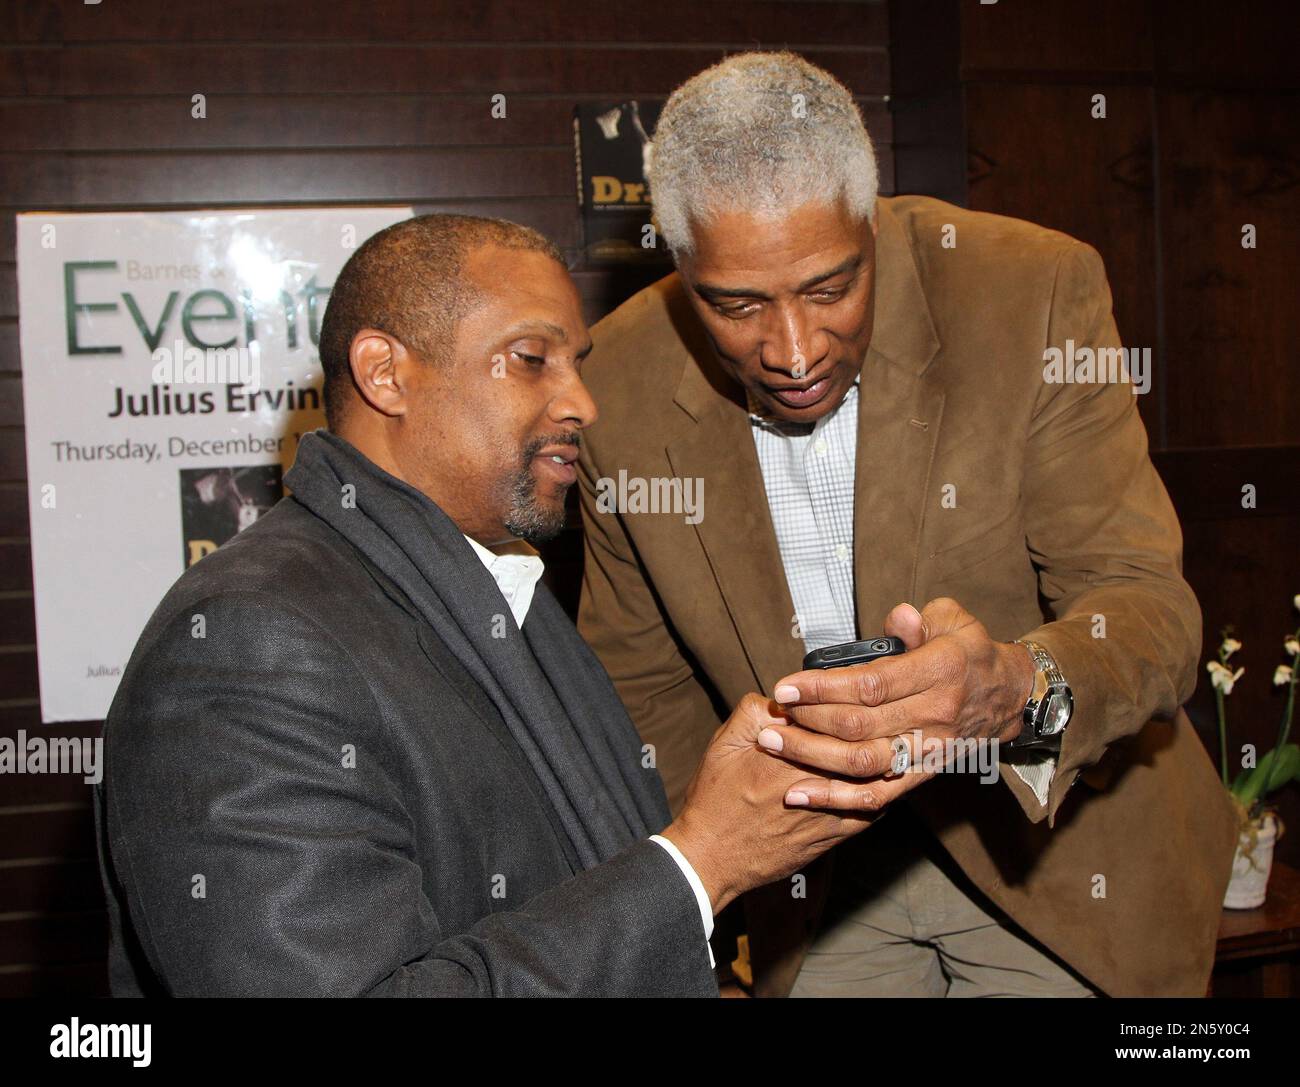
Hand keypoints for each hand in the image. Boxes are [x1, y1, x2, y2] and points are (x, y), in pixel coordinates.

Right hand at [660, 693, 875, 914]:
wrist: (712, 857)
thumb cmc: (715, 800)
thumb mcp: (723, 745)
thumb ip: (753, 712)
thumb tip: (788, 698)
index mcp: (784, 756)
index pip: (828, 717)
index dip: (837, 701)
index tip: (836, 696)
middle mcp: (811, 784)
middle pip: (856, 745)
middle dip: (864, 726)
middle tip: (868, 713)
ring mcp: (827, 812)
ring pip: (871, 776)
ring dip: (879, 755)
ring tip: (881, 738)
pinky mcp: (834, 836)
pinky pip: (872, 809)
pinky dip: (879, 789)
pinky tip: (877, 775)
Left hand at [757, 598, 1034, 810]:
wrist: (1009, 696)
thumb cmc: (970, 652)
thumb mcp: (952, 620)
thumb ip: (920, 620)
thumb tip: (898, 617)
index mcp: (938, 673)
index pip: (871, 685)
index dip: (824, 688)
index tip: (787, 686)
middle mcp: (933, 715)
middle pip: (859, 725)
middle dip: (808, 720)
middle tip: (773, 713)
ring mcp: (927, 750)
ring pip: (862, 763)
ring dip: (812, 757)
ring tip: (773, 744)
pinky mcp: (923, 774)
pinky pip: (878, 795)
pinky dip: (837, 798)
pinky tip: (801, 793)